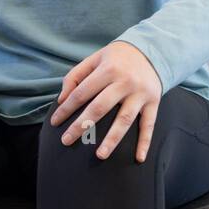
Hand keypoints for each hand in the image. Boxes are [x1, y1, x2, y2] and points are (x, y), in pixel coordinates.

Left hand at [50, 42, 163, 161]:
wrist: (152, 49)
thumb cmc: (117, 58)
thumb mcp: (95, 58)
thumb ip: (76, 76)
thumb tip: (62, 99)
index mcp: (108, 70)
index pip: (82, 93)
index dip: (66, 108)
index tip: (55, 122)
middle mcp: (125, 82)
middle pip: (99, 108)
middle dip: (81, 126)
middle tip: (66, 141)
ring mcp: (140, 93)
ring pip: (124, 120)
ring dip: (112, 139)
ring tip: (100, 156)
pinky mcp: (153, 102)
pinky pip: (149, 125)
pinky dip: (145, 142)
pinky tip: (139, 158)